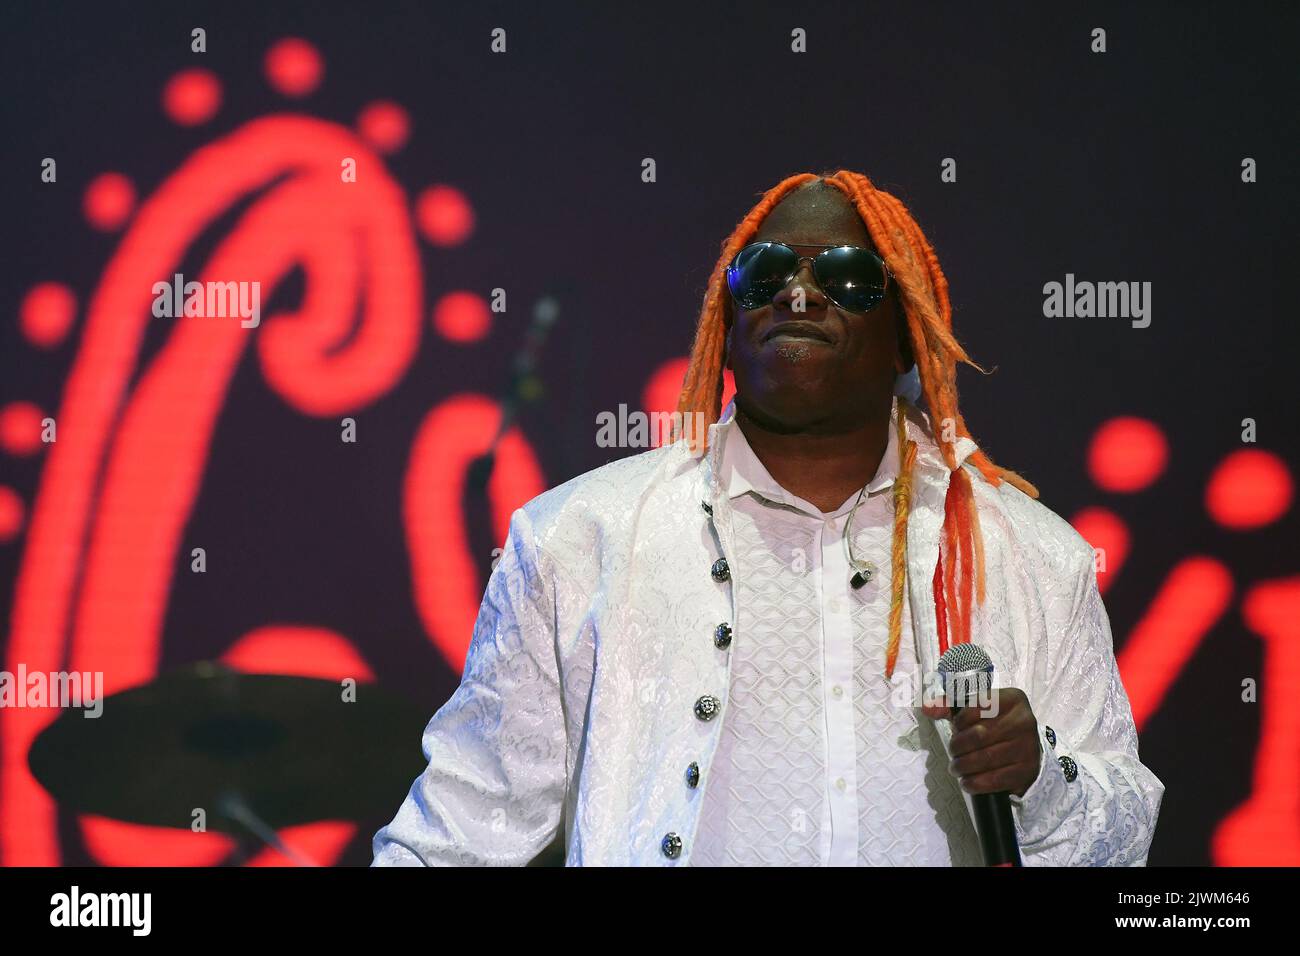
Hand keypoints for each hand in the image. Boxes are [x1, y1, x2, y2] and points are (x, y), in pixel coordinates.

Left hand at [922, 687, 1041, 796]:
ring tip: (956, 767)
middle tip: (953, 752)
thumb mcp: (977, 710)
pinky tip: (967, 782)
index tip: (956, 728)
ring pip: (986, 758)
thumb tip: (927, 707)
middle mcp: (1024, 721)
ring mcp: (1028, 747)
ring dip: (964, 766)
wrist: (1026, 750)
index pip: (978, 706)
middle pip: (980, 735)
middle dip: (958, 746)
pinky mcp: (1027, 771)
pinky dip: (976, 783)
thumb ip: (950, 706)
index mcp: (1012, 699)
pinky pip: (996, 779)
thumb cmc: (995, 725)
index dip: (960, 720)